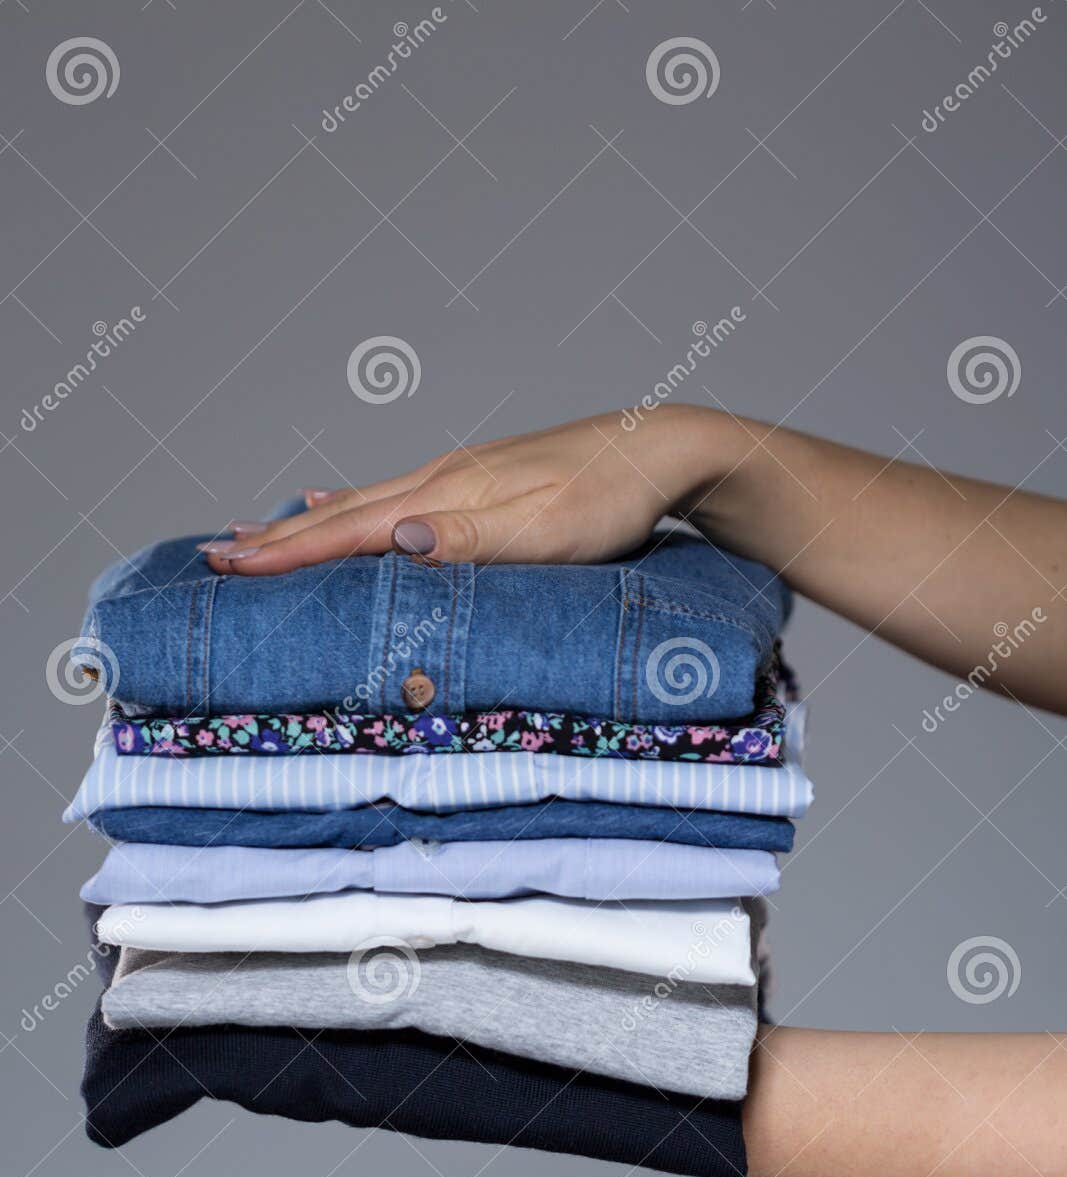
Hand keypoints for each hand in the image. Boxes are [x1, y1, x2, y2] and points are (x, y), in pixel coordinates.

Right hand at [199, 406, 720, 574]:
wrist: (662, 449)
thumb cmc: (612, 498)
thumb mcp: (548, 529)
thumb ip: (470, 538)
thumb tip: (393, 537)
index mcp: (447, 495)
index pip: (350, 528)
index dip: (287, 553)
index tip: (230, 568)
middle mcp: (442, 479)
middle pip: (341, 512)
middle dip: (276, 539)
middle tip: (215, 556)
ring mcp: (458, 477)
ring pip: (361, 503)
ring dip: (303, 523)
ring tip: (254, 534)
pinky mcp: (479, 482)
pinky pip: (392, 496)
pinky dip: (350, 505)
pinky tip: (337, 501)